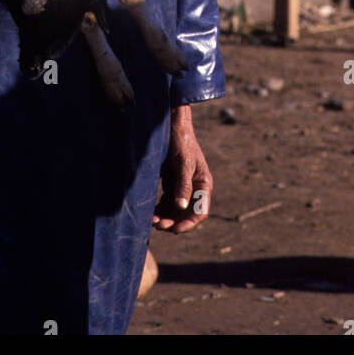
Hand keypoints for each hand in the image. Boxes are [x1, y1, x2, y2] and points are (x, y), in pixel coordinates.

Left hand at [152, 104, 212, 233]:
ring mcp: (182, 186)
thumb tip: (181, 207)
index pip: (200, 212)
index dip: (188, 224)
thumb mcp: (183, 163)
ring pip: (175, 211)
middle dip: (173, 222)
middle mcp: (194, 188)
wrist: (171, 125)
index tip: (174, 229)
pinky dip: (160, 210)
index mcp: (203, 184)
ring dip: (165, 218)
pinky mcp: (172, 183)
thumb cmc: (181, 141)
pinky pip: (167, 203)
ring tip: (151, 221)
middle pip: (186, 214)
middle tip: (157, 225)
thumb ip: (183, 185)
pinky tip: (151, 213)